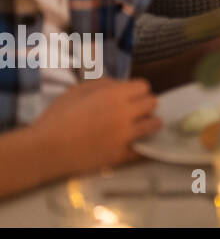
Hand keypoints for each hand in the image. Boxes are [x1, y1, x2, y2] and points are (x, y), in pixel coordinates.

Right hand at [32, 78, 160, 174]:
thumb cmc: (57, 117)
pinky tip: (141, 143)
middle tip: (135, 111)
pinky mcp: (122, 155)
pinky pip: (145, 149)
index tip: (130, 97)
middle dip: (145, 105)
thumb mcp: (77, 91)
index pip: (143, 86)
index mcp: (114, 95)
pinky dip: (146, 145)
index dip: (137, 91)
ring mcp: (125, 135)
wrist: (45, 150)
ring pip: (154, 124)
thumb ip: (103, 84)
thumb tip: (120, 85)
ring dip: (150, 122)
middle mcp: (125, 112)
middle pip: (152, 103)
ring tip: (140, 126)